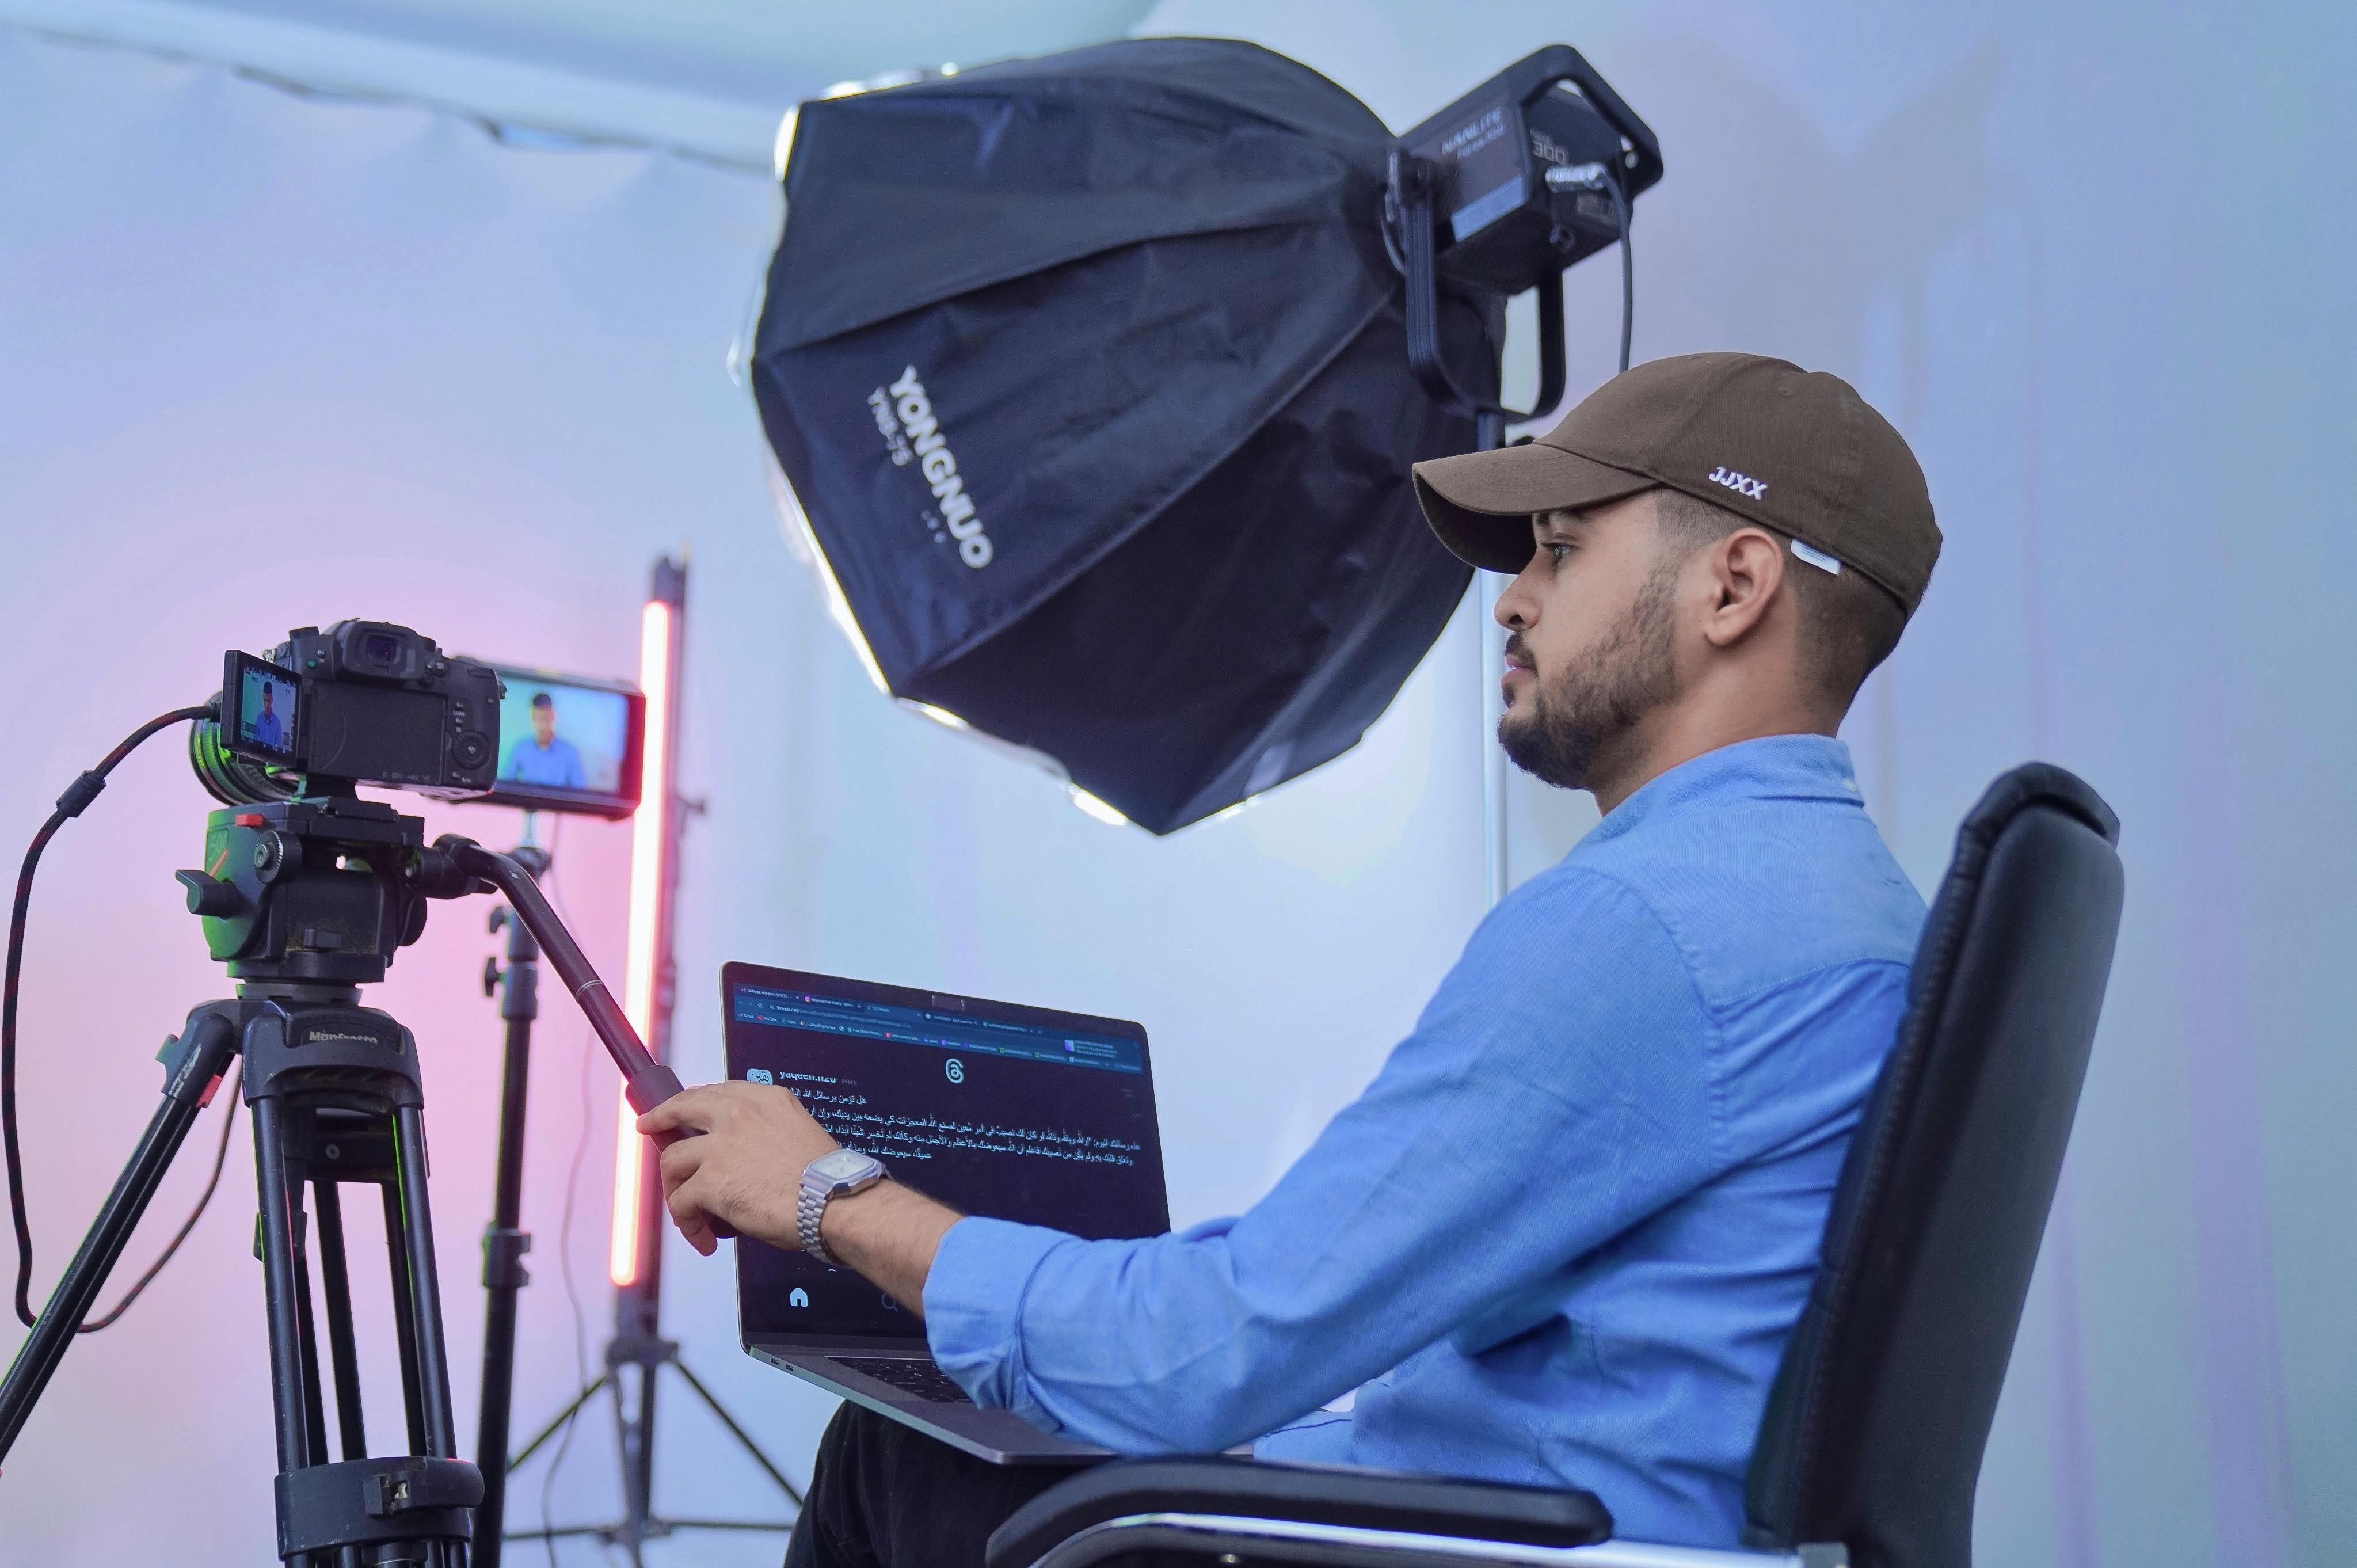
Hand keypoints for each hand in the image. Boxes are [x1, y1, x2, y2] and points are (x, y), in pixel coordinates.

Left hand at [637, 1081, 840, 1256]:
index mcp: (765, 1100)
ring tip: (688, 1213)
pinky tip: (704, 1238)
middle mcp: (738, 1115)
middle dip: (659, 1116)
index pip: (717, 1092)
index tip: (682, 1111)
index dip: (692, 1103)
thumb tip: (747, 1156)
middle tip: (647, 1126)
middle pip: (681, 1107)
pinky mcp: (710, 1181)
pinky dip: (688, 1224)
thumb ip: (770, 1131)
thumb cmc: (827, 1178)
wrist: (833, 1199)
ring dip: (674, 1189)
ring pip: (673, 1161)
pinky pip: (681, 1202)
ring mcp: (720, 1147)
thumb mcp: (800, 1131)